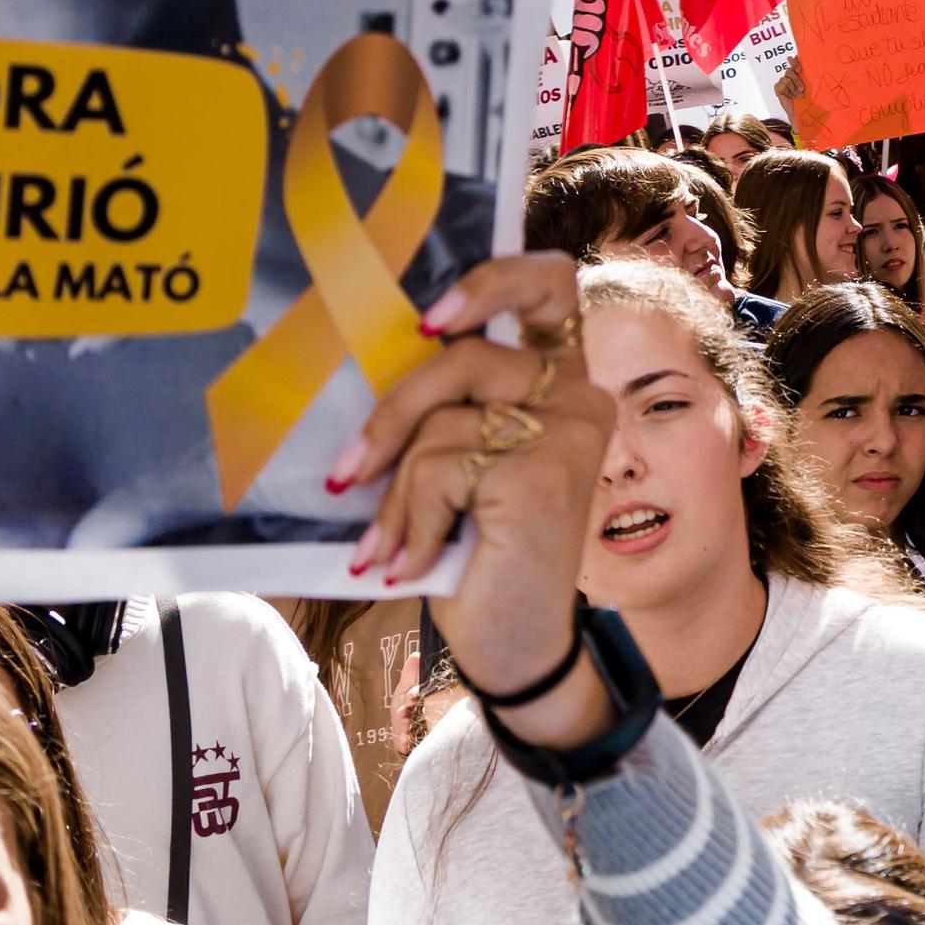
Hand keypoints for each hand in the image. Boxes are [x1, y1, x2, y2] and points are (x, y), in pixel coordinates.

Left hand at [334, 254, 623, 746]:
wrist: (513, 646)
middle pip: (464, 357)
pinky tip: (412, 564)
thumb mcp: (460, 463)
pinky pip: (440, 468)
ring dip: (397, 495)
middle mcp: (578, 397)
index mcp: (560, 383)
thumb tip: (361, 361)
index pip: (549, 285)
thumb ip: (444, 409)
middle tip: (345, 473)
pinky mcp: (545, 470)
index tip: (431, 320)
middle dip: (392, 414)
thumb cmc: (479, 553)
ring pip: (440, 423)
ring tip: (387, 548)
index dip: (493, 278)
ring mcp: (568, 432)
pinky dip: (409, 521)